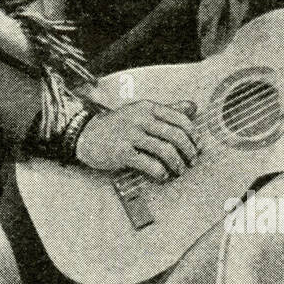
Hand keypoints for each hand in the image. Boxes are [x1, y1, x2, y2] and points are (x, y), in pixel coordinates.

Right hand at [75, 99, 198, 179]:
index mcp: (148, 107)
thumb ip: (168, 110)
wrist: (86, 134)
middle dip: (189, 151)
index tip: (197, 146)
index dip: (193, 134)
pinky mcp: (122, 153)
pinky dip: (161, 173)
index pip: (180, 118)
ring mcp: (130, 135)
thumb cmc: (119, 125)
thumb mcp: (142, 112)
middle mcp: (140, 119)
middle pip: (176, 135)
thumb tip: (194, 107)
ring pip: (165, 150)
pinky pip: (150, 164)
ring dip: (177, 164)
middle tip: (191, 161)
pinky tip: (163, 176)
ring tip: (179, 171)